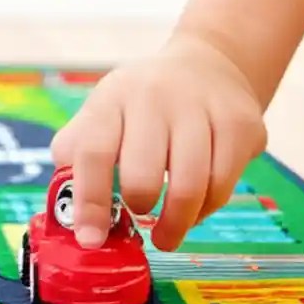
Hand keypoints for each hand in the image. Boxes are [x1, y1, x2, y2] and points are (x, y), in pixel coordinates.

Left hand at [50, 35, 267, 251]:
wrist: (208, 64)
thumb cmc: (139, 107)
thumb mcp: (99, 116)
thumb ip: (75, 156)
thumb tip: (62, 210)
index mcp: (110, 99)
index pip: (93, 154)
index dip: (90, 203)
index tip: (91, 239)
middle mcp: (154, 97)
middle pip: (143, 175)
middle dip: (139, 208)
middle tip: (140, 221)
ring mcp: (201, 108)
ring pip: (191, 185)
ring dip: (177, 222)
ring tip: (167, 236)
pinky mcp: (241, 123)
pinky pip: (223, 184)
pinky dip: (207, 208)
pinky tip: (195, 209)